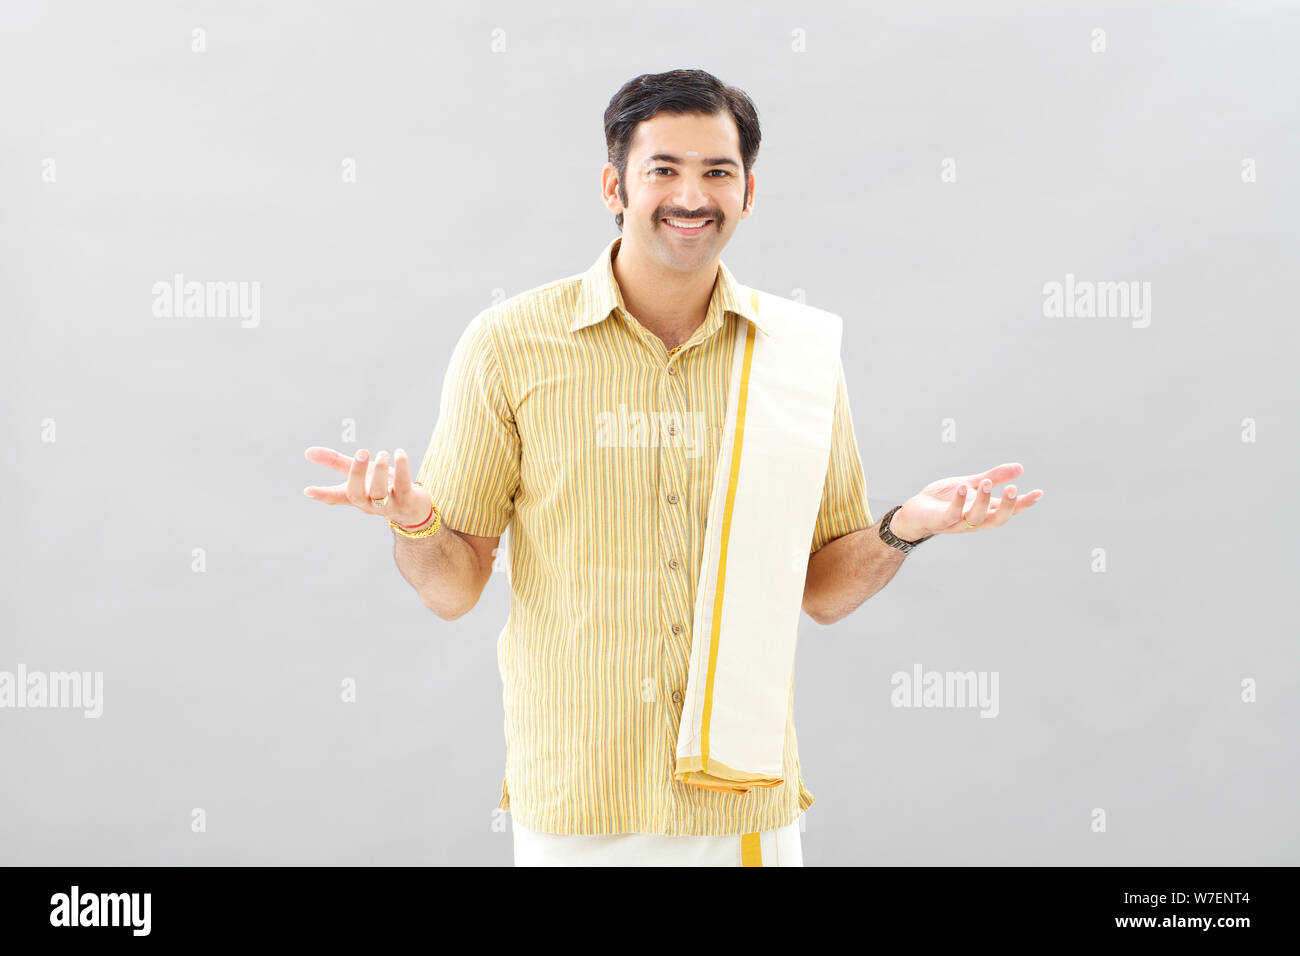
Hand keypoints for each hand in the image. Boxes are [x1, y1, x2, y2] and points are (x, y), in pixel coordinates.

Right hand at [302, 446, 431, 527]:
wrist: (412, 508)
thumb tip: (307, 452)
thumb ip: (336, 462)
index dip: (322, 495)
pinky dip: (402, 468)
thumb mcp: (360, 473)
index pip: (335, 498)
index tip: (308, 490)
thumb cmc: (381, 487)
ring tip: (383, 453)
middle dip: (357, 473)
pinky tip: (399, 453)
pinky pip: (403, 484)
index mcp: (355, 496)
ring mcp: (388, 504)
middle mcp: (369, 503)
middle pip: (356, 494)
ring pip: (380, 492)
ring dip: (381, 471)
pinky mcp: (407, 500)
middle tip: (361, 452)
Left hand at [891, 461, 1042, 539]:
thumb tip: (1020, 468)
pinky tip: (963, 487)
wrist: (914, 512)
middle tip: (1012, 490)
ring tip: (984, 482)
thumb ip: (993, 478)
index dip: (1023, 503)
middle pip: (997, 519)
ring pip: (976, 517)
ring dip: (982, 500)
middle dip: (1006, 506)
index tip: (1038, 492)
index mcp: (984, 511)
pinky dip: (958, 502)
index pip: (1008, 510)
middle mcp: (974, 520)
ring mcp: (957, 522)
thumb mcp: (971, 485)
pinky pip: (952, 514)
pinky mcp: (940, 521)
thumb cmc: (944, 499)